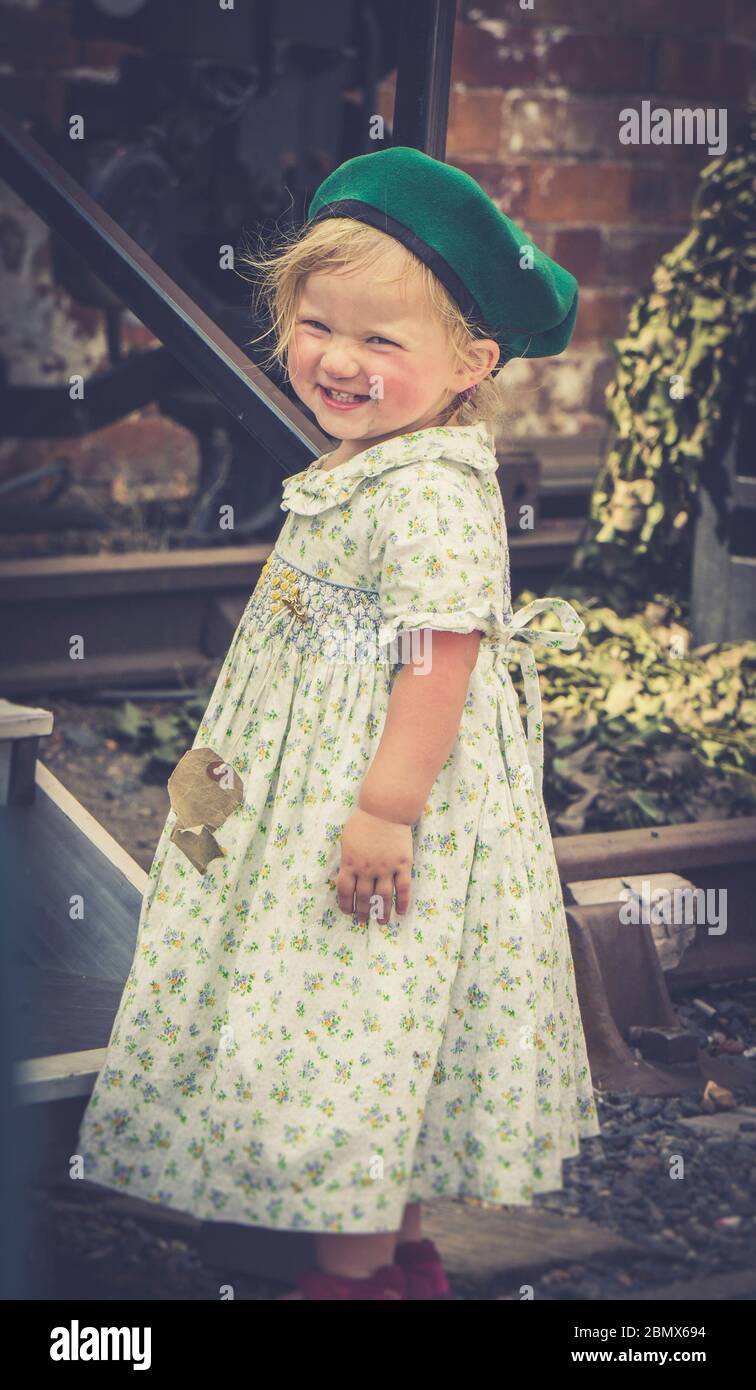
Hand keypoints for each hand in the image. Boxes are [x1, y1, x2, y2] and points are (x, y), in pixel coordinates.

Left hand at [336, 808, 412, 924]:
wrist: (385, 810)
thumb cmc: (363, 822)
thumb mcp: (346, 841)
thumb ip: (347, 860)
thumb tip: (346, 877)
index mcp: (350, 863)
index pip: (345, 891)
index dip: (346, 904)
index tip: (348, 912)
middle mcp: (367, 869)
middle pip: (364, 897)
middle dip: (363, 912)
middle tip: (364, 921)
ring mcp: (386, 868)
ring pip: (384, 897)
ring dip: (382, 912)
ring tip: (382, 922)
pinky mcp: (403, 864)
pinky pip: (403, 888)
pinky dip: (402, 902)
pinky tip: (401, 912)